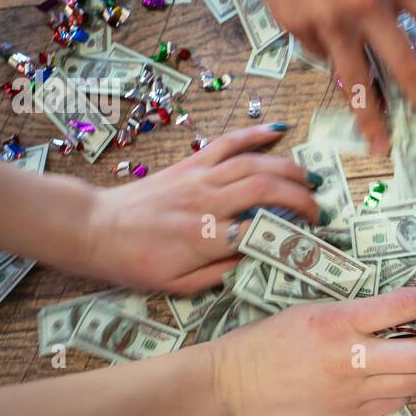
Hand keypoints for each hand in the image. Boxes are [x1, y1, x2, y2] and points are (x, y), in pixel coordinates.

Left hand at [82, 124, 320, 293]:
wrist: (96, 229)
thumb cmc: (136, 262)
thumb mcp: (178, 284)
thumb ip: (220, 274)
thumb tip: (255, 259)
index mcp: (205, 238)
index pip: (260, 231)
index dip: (291, 234)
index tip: (310, 240)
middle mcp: (207, 203)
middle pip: (265, 190)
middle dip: (300, 197)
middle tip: (319, 209)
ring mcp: (200, 178)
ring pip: (253, 164)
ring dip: (288, 169)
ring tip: (311, 179)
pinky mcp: (191, 164)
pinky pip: (227, 144)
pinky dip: (253, 134)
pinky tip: (277, 131)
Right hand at [208, 287, 415, 415]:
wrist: (232, 387)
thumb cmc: (265, 342)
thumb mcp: (308, 312)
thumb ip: (351, 314)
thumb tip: (392, 314)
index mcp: (339, 321)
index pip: (402, 306)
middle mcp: (352, 357)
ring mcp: (352, 391)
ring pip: (414, 383)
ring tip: (410, 359)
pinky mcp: (348, 415)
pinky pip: (393, 404)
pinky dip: (401, 391)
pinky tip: (390, 380)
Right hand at [210, 0, 415, 149]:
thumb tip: (381, 34)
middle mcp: (368, 4)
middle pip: (408, 70)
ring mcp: (328, 19)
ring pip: (358, 83)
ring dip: (373, 120)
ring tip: (383, 147)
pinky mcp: (293, 25)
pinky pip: (318, 53)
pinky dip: (324, 53)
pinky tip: (315, 29)